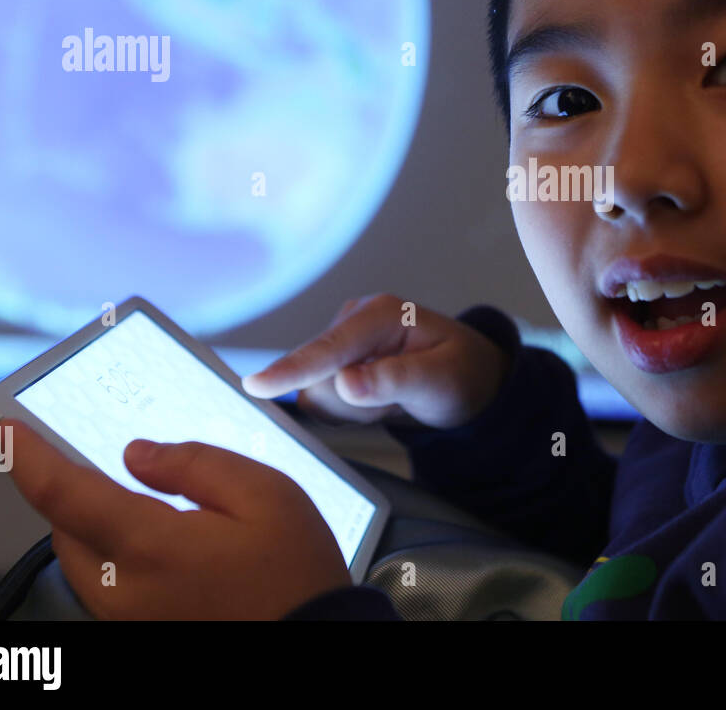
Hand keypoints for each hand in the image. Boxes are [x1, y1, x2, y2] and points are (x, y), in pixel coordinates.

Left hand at [1, 419, 350, 619]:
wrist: (314, 643)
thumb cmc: (297, 577)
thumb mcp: (266, 493)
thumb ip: (196, 464)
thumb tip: (139, 454)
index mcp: (148, 547)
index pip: (61, 494)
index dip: (28, 457)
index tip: (9, 430)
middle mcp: (125, 591)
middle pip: (68, 529)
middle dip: (78, 491)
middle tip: (109, 463)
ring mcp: (130, 621)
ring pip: (86, 561)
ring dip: (99, 525)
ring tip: (148, 502)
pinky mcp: (143, 635)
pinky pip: (111, 588)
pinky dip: (121, 556)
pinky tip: (168, 544)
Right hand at [241, 293, 509, 430]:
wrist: (470, 381)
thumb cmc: (462, 375)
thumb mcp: (441, 380)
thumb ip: (395, 381)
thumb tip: (346, 383)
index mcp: (380, 314)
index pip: (329, 347)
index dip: (292, 370)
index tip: (255, 387)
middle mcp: (352, 320)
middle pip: (317, 377)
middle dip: (354, 404)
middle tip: (397, 402)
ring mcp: (341, 341)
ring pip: (317, 393)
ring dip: (355, 410)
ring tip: (393, 398)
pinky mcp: (333, 363)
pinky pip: (322, 400)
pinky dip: (352, 411)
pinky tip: (379, 400)